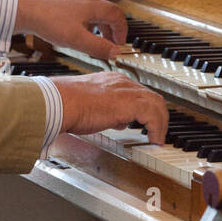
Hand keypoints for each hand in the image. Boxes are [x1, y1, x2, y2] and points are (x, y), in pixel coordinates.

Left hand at [14, 0, 127, 59]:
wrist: (23, 8)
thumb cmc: (48, 21)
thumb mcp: (77, 40)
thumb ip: (98, 47)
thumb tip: (114, 52)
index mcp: (93, 5)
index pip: (117, 14)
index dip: (122, 30)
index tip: (119, 43)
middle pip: (106, 11)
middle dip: (110, 28)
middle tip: (109, 43)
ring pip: (92, 9)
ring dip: (97, 24)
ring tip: (92, 39)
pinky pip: (79, 8)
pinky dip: (84, 20)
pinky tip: (74, 30)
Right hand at [53, 72, 168, 142]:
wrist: (60, 102)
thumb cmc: (66, 104)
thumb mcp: (91, 106)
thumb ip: (107, 111)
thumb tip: (117, 121)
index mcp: (111, 80)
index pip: (138, 91)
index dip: (146, 107)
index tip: (147, 121)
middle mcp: (121, 82)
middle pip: (152, 96)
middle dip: (158, 114)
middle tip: (158, 130)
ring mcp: (126, 91)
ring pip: (157, 104)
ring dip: (161, 123)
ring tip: (158, 138)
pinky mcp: (130, 103)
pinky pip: (154, 115)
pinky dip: (157, 128)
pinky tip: (155, 140)